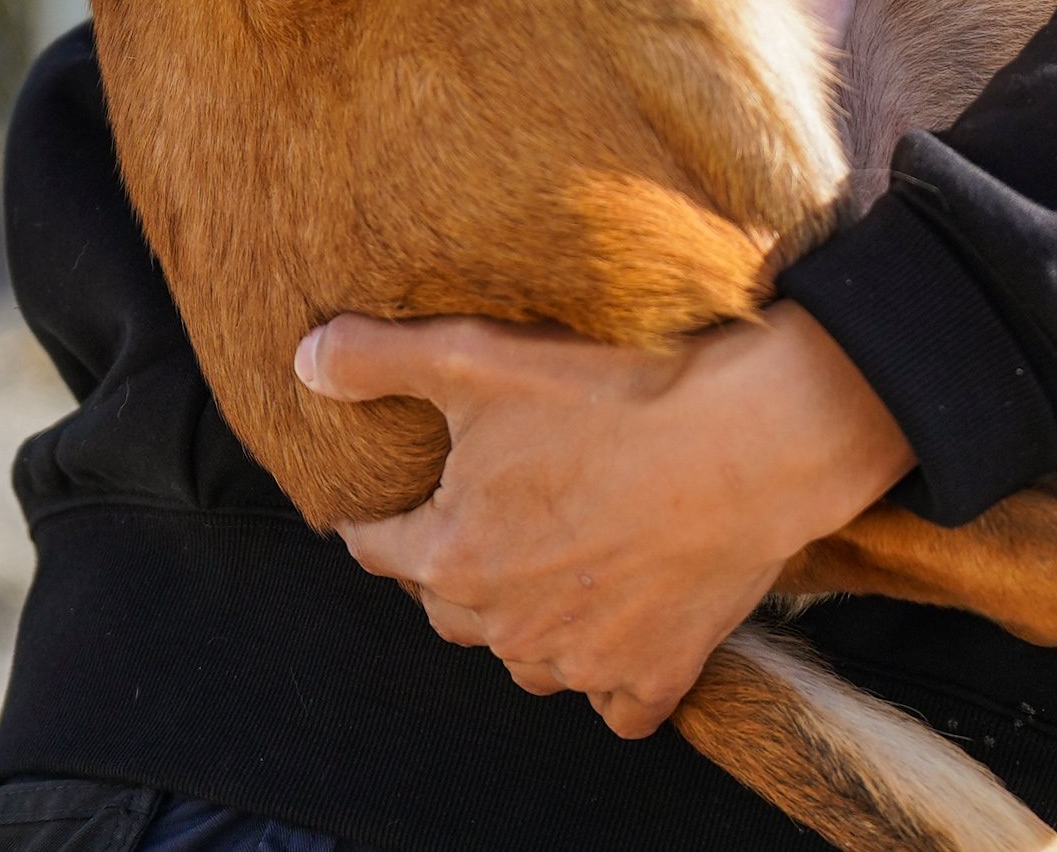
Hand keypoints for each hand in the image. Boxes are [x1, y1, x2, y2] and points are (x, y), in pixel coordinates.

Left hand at [295, 302, 912, 736]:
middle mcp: (506, 628)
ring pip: (523, 654)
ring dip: (524, 613)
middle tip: (482, 505)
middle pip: (448, 603)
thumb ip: (382, 361)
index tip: (390, 494)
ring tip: (548, 553)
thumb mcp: (481, 356)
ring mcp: (582, 662)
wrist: (751, 440)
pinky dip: (606, 669)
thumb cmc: (615, 395)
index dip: (377, 513)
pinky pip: (611, 700)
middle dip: (452, 559)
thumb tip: (305, 360)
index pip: (377, 548)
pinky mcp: (654, 676)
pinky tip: (614, 618)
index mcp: (453, 558)